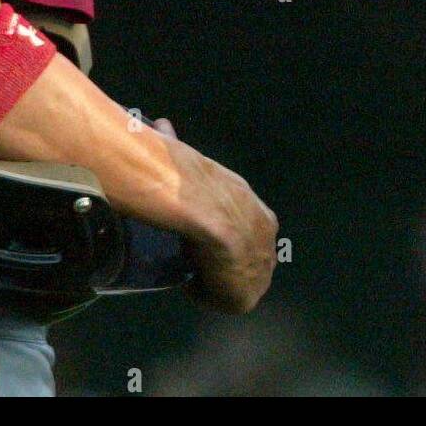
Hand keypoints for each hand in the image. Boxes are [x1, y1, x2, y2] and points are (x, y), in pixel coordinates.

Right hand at [154, 116, 278, 312]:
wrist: (202, 208)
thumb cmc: (188, 179)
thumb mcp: (185, 154)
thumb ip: (176, 145)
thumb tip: (160, 124)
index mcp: (257, 209)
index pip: (246, 226)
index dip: (223, 233)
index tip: (200, 236)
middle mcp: (266, 237)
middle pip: (247, 255)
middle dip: (224, 259)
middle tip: (196, 259)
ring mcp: (261, 265)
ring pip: (239, 279)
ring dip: (217, 279)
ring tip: (192, 273)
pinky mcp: (248, 293)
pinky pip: (229, 301)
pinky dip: (209, 297)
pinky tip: (191, 287)